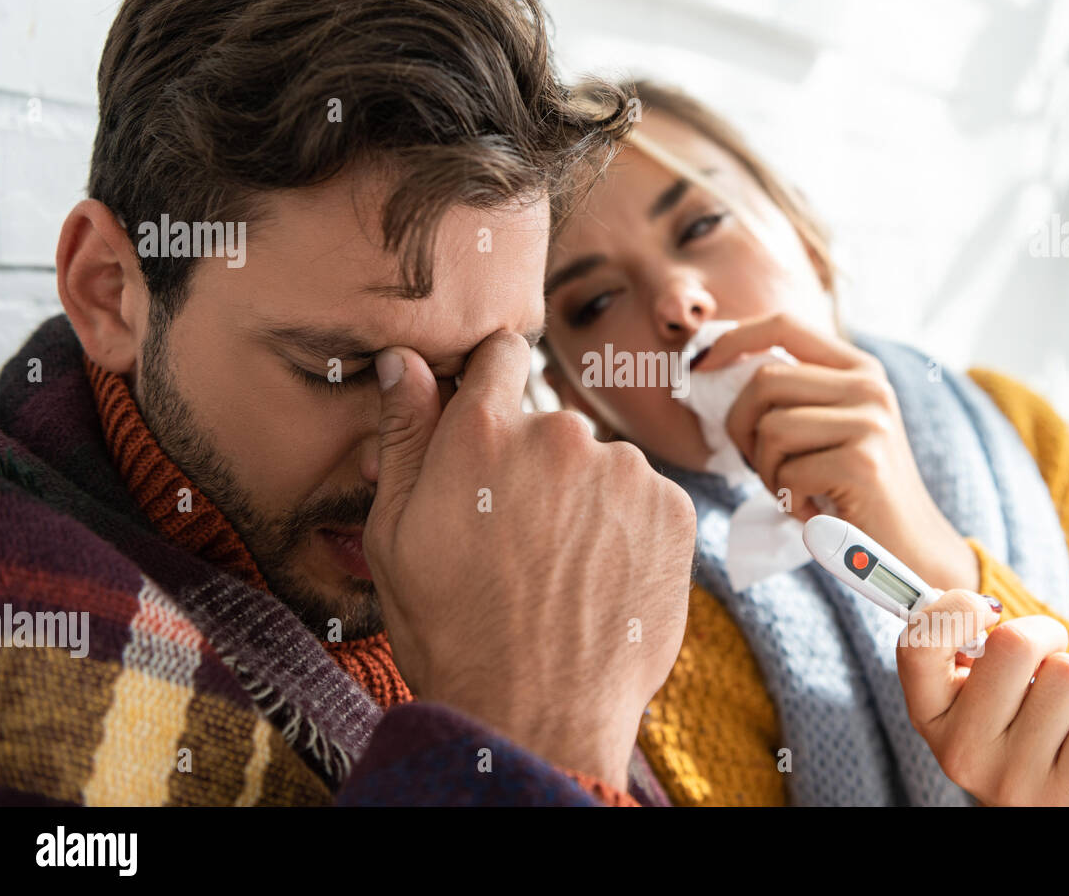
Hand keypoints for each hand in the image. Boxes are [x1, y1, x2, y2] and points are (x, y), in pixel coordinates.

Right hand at [364, 331, 696, 790]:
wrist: (537, 713)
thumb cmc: (452, 628)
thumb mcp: (396, 534)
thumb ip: (405, 435)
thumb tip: (403, 361)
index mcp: (483, 430)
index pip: (500, 355)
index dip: (493, 383)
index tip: (493, 422)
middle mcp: (560, 433)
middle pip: (550, 425)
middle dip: (534, 466)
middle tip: (516, 538)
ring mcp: (624, 470)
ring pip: (600, 467)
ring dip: (585, 501)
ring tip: (561, 571)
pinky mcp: (672, 508)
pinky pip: (644, 500)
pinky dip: (627, 530)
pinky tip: (600, 580)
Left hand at [695, 312, 978, 591]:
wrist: (910, 548)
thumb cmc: (852, 491)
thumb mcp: (831, 428)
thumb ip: (793, 396)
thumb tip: (713, 366)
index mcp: (860, 368)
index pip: (785, 325)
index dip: (733, 339)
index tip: (698, 366)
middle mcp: (870, 386)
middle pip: (764, 381)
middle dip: (740, 426)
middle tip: (758, 465)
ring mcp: (871, 423)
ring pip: (770, 429)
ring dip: (767, 471)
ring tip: (795, 490)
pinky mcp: (863, 463)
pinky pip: (788, 473)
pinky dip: (788, 500)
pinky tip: (814, 511)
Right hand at [896, 590, 1068, 805]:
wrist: (1046, 810)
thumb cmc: (1010, 731)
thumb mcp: (970, 695)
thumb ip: (959, 646)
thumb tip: (975, 603)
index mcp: (929, 717)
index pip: (918, 644)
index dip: (955, 609)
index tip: (987, 611)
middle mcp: (963, 752)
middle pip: (1015, 642)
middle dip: (1044, 634)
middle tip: (1044, 654)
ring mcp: (1016, 778)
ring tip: (1061, 707)